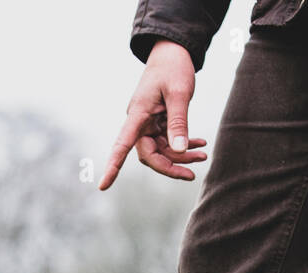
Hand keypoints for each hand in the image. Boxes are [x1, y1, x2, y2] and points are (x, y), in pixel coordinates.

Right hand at [99, 40, 207, 189]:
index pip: (121, 145)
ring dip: (181, 156)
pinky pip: (168, 141)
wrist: (173, 52)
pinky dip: (183, 145)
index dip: (113, 166)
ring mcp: (148, 123)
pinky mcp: (158, 122)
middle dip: (170, 166)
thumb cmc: (173, 68)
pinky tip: (200, 144)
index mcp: (138, 114)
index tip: (103, 186)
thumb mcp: (179, 94)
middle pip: (149, 155)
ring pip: (161, 150)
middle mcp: (139, 122)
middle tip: (193, 174)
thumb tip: (178, 151)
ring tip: (203, 155)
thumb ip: (178, 122)